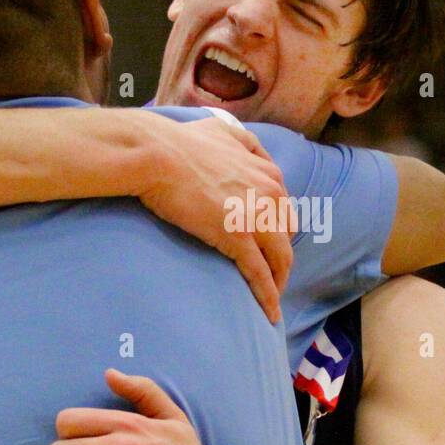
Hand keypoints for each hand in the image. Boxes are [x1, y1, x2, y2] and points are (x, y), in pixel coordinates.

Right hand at [137, 116, 296, 322]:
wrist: (158, 155)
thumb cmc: (181, 143)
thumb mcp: (222, 131)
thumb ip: (242, 141)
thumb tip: (245, 147)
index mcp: (269, 172)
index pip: (284, 210)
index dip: (278, 231)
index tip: (269, 245)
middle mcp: (272, 194)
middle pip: (286, 236)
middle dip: (281, 258)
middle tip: (271, 276)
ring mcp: (257, 217)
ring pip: (280, 259)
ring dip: (278, 281)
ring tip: (272, 300)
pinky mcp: (238, 238)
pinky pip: (260, 274)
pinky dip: (268, 296)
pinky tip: (269, 313)